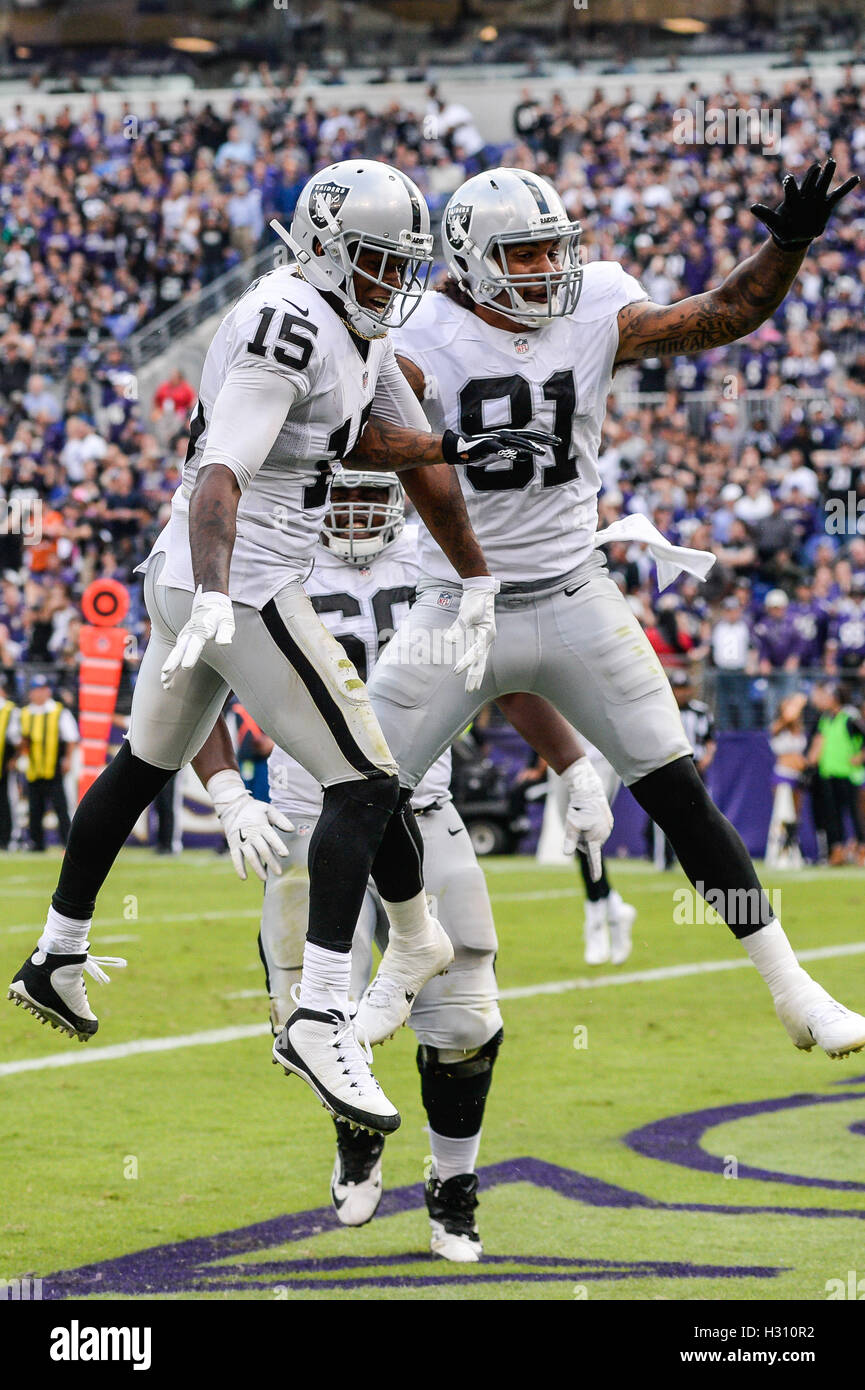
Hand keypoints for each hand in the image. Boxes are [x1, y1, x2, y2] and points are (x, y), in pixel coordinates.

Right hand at [161, 587, 233, 689]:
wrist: (210, 603)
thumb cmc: (220, 616)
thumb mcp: (226, 622)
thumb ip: (225, 632)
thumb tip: (225, 643)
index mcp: (201, 630)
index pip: (195, 644)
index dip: (190, 656)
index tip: (185, 667)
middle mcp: (189, 634)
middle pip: (180, 650)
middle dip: (172, 662)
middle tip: (165, 673)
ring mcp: (184, 637)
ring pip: (175, 654)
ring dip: (169, 668)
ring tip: (164, 683)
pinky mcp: (183, 642)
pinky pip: (175, 656)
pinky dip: (170, 667)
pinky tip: (167, 681)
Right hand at [206, 769, 293, 880]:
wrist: (232, 807)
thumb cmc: (254, 809)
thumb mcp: (267, 809)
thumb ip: (280, 819)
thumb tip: (291, 829)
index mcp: (261, 825)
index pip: (271, 837)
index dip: (278, 846)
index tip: (285, 854)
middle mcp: (251, 834)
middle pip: (263, 850)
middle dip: (271, 862)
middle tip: (279, 873)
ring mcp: (241, 841)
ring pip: (250, 857)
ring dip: (257, 868)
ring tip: (264, 878)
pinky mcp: (233, 845)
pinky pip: (235, 858)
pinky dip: (239, 868)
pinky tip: (244, 878)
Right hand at [442, 427, 557, 466]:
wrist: (461, 450)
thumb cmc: (481, 452)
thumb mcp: (500, 453)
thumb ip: (513, 454)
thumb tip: (525, 456)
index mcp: (509, 435)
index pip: (531, 435)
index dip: (544, 437)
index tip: (557, 440)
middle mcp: (505, 434)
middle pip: (528, 435)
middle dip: (544, 438)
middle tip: (558, 441)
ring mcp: (497, 439)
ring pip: (517, 441)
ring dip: (530, 446)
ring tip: (542, 451)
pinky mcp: (488, 445)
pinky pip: (502, 450)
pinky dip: (511, 452)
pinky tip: (521, 455)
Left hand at [445, 576, 499, 692]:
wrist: (480, 589)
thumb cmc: (474, 600)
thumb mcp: (466, 613)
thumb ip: (458, 628)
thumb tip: (448, 642)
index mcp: (487, 634)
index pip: (476, 653)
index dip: (466, 662)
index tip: (455, 671)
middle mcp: (488, 638)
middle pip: (482, 661)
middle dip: (476, 677)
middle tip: (469, 691)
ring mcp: (485, 638)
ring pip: (481, 660)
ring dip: (476, 673)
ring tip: (472, 688)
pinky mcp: (480, 637)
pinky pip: (477, 654)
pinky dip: (473, 663)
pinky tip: (470, 670)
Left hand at [561, 757, 613, 879]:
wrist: (589, 791)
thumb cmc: (578, 809)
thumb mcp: (571, 826)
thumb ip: (570, 841)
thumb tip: (566, 854)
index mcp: (595, 839)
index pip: (594, 858)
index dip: (595, 869)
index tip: (595, 879)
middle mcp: (604, 835)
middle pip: (590, 846)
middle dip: (582, 841)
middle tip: (577, 826)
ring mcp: (608, 828)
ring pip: (594, 837)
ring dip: (587, 833)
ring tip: (584, 819)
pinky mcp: (609, 822)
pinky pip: (599, 830)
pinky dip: (592, 827)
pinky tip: (589, 816)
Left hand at [751, 158, 859, 249]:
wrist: (793, 237)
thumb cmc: (782, 229)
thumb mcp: (773, 223)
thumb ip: (765, 215)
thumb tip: (751, 207)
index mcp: (792, 200)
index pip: (792, 190)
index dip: (790, 185)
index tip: (788, 179)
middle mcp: (805, 197)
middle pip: (809, 183)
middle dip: (813, 175)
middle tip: (818, 164)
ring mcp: (816, 200)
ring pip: (823, 184)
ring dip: (827, 174)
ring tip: (832, 161)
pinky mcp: (826, 205)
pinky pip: (838, 195)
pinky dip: (846, 187)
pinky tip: (856, 178)